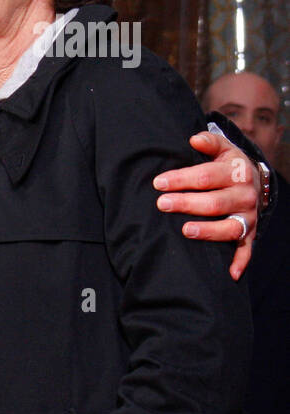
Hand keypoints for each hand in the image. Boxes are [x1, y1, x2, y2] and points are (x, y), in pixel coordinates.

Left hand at [154, 131, 259, 279]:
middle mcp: (245, 196)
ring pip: (230, 227)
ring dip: (208, 231)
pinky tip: (230, 274)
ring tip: (185, 230)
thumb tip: (194, 139)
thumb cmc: (227, 165)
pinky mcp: (249, 233)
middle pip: (214, 202)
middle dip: (187, 204)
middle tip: (162, 204)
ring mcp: (248, 216)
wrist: (253, 180)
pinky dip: (240, 262)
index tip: (158, 183)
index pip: (206, 176)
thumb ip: (209, 142)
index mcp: (236, 172)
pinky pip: (246, 250)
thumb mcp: (222, 149)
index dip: (181, 179)